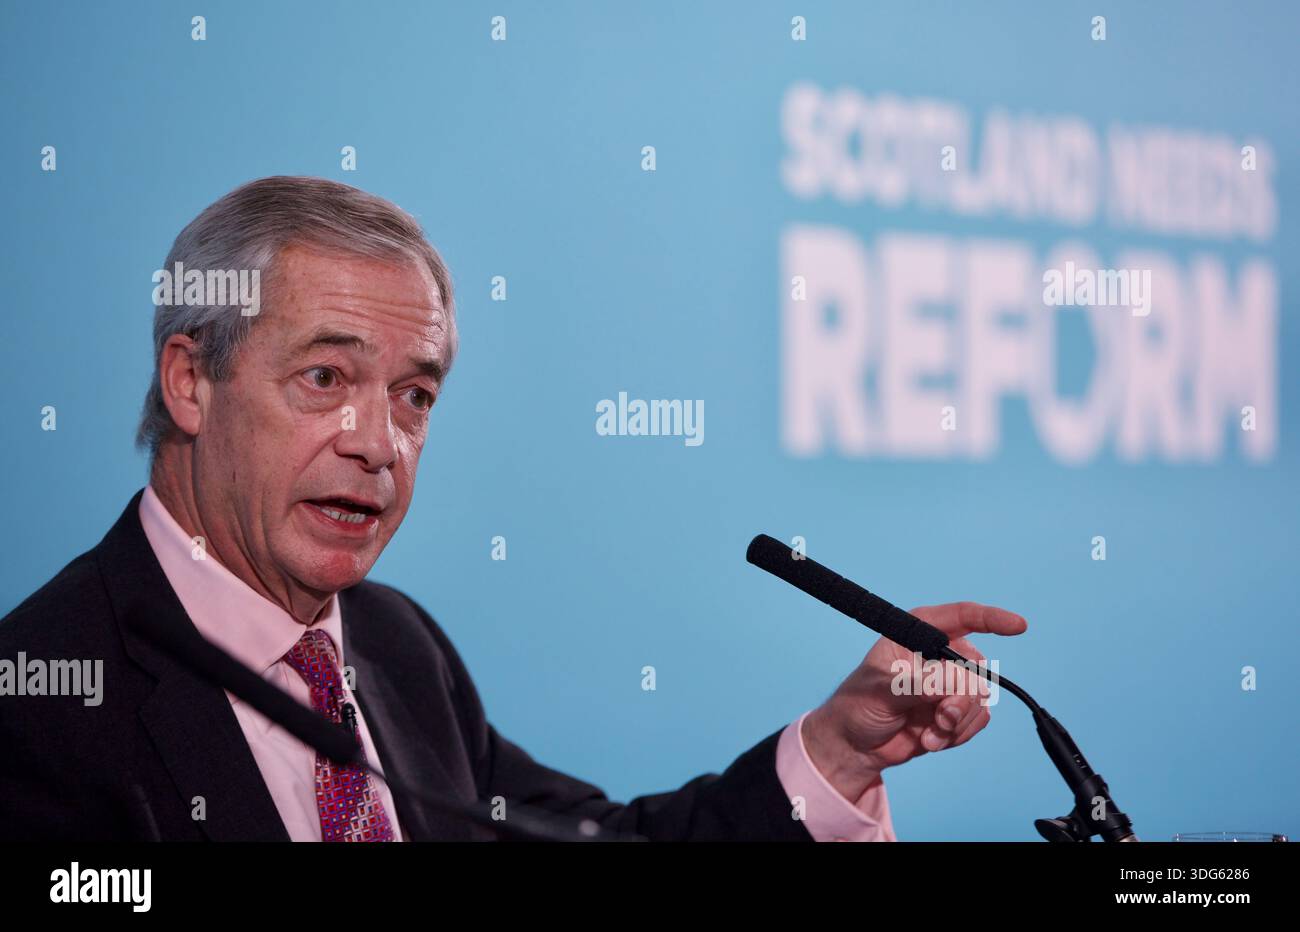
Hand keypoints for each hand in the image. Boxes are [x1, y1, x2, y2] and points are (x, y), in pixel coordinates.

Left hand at [801, 601, 1027, 802]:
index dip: (991, 618)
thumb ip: (918, 684)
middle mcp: (938, 654)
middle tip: (940, 717)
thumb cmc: (858, 705)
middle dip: (961, 700)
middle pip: (976, 669)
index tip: (1018, 626)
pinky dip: (958, 735)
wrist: (856, 745)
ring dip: (957, 722)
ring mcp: (949, 684)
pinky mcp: (955, 710)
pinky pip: (978, 720)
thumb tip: (956, 683)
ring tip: (928, 734)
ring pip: (980, 699)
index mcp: (916, 632)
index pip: (961, 616)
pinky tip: (931, 739)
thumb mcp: (881, 690)